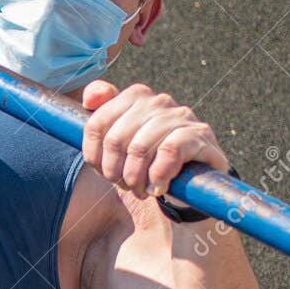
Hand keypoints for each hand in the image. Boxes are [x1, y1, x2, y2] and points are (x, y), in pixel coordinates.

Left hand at [80, 80, 228, 198]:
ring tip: (142, 191)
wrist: (189, 188)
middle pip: (115, 139)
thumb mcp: (117, 147)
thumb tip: (89, 100)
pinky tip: (159, 188)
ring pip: (139, 147)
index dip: (95, 156)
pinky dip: (159, 176)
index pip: (96, 124)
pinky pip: (169, 151)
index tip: (105, 173)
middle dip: (115, 172)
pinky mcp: (200, 135)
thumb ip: (100, 120)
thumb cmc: (148, 166)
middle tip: (126, 186)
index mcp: (135, 97)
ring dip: (136, 179)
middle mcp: (158, 101)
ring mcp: (181, 116)